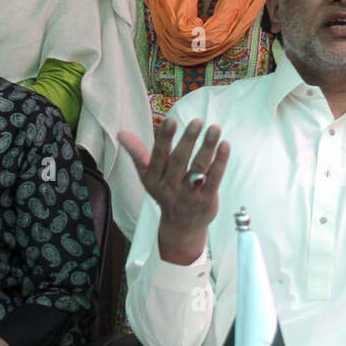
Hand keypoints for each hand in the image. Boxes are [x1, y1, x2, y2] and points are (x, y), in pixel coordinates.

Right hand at [119, 120, 228, 264]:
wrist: (181, 225)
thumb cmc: (164, 192)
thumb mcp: (147, 175)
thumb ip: (137, 153)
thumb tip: (121, 133)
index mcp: (154, 179)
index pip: (158, 156)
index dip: (164, 139)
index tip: (171, 120)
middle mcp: (170, 187)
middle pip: (179, 161)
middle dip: (188, 140)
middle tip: (197, 121)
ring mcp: (189, 194)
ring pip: (198, 168)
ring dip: (207, 147)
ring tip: (214, 129)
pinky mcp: (206, 199)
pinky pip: (214, 178)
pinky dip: (220, 162)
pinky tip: (224, 145)